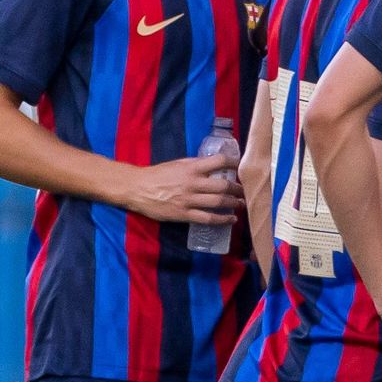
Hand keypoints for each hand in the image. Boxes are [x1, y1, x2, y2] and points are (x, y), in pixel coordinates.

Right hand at [122, 151, 241, 226]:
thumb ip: (196, 165)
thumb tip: (215, 165)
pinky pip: (207, 218)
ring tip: (241, 204)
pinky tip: (231, 219)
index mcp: (191, 168)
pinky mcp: (183, 214)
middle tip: (245, 191)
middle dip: (238, 189)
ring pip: (218, 202)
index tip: (241, 167)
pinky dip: (222, 219)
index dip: (233, 163)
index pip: (219, 161)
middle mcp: (192, 183)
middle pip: (223, 186)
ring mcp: (188, 200)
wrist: (136, 188)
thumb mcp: (177, 164)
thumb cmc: (157, 175)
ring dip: (234, 204)